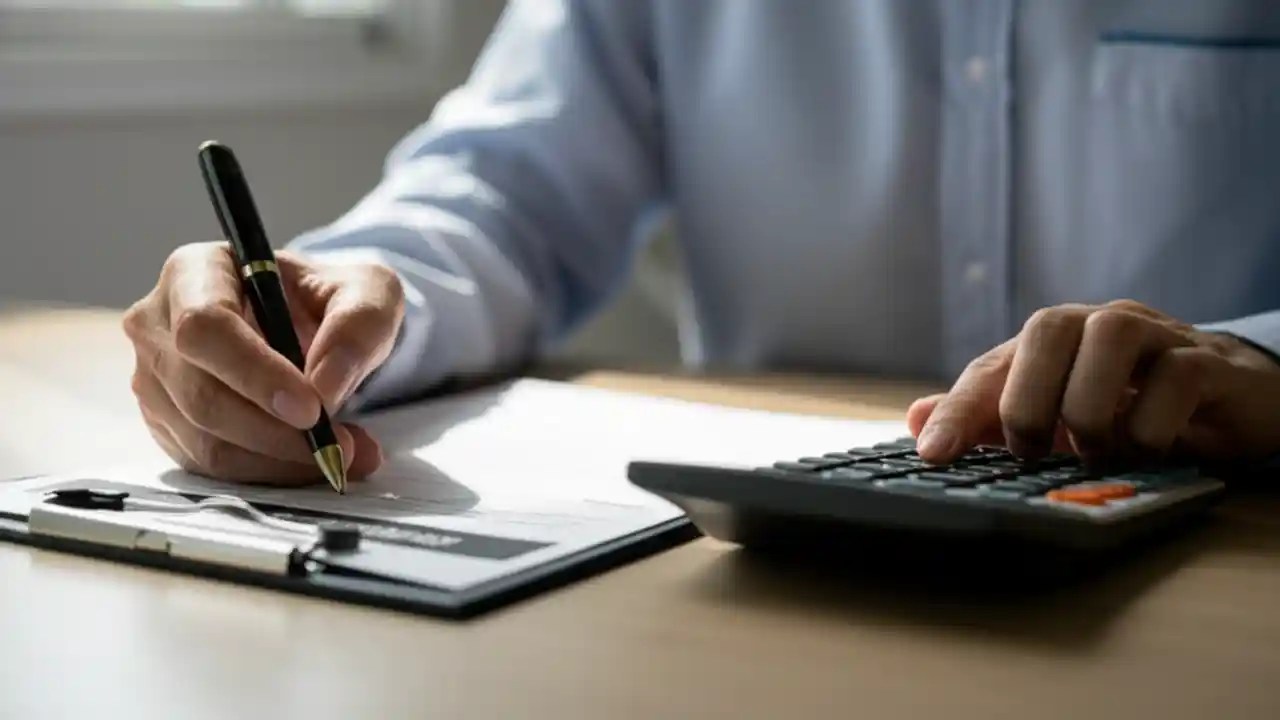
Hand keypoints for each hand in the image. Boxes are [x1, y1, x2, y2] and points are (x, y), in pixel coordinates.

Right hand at [123, 242, 404, 482]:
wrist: (315, 328)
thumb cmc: (330, 300)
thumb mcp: (367, 293)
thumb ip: (357, 327)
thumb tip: (325, 388)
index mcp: (195, 272)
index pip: (204, 327)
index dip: (254, 373)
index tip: (312, 408)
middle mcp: (159, 326)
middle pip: (201, 394)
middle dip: (276, 432)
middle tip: (341, 444)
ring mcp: (156, 380)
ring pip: (207, 441)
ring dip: (280, 459)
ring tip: (344, 453)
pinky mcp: (169, 426)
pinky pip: (212, 466)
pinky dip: (269, 472)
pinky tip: (313, 461)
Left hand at [908, 300, 1279, 465]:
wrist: (1228, 392)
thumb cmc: (1129, 404)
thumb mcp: (1054, 415)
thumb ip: (988, 418)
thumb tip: (915, 420)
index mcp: (1052, 342)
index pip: (992, 365)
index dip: (958, 409)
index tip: (932, 453)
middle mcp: (1098, 326)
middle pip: (1046, 329)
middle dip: (1027, 400)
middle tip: (1031, 453)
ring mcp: (1157, 337)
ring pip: (1112, 335)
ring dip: (1091, 406)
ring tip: (1092, 451)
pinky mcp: (1209, 364)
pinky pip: (1179, 375)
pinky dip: (1154, 421)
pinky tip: (1146, 450)